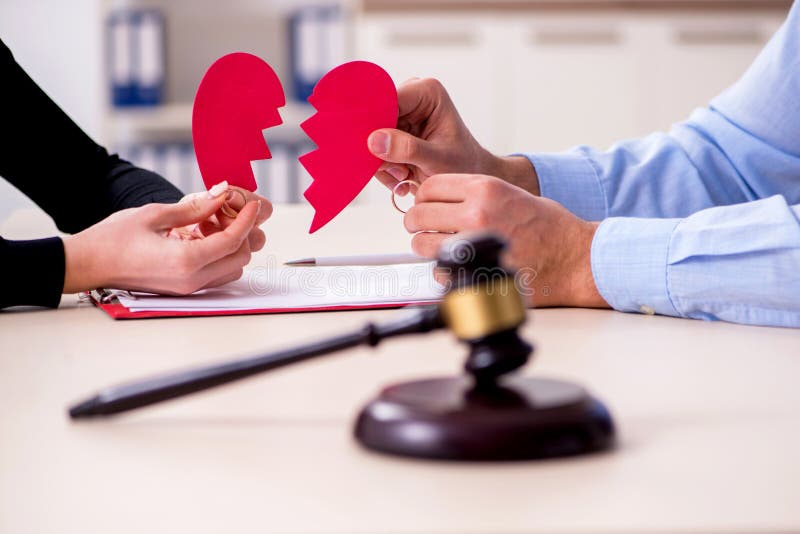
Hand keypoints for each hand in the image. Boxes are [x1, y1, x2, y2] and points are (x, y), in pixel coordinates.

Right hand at [62, 190, 260, 294]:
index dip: (247, 221)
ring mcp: (187, 288)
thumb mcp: (155, 214)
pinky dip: (220, 259)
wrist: (88, 264)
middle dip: (243, 235)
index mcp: (186, 260)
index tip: (252, 206)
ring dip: (233, 249)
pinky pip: (215, 277)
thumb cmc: (114, 238)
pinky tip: (205, 240)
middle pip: (239, 260)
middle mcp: (191, 280)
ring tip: (217, 227)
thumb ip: (194, 208)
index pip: (232, 242)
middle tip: (232, 214)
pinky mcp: (182, 290)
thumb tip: (220, 196)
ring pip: (231, 271)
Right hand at [367, 78, 538, 194]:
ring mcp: (401, 114)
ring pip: (372, 136)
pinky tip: (402, 176)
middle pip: (375, 118)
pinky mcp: (394, 130)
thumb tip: (374, 140)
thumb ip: (408, 149)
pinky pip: (374, 148)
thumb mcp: (438, 159)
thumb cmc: (463, 164)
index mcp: (427, 92)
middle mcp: (411, 97)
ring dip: (383, 162)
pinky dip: (384, 166)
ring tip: (405, 176)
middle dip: (380, 148)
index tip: (371, 147)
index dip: (374, 122)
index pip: (387, 99)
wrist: (467, 175)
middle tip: (399, 172)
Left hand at [404, 174, 606, 307]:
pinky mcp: (475, 272)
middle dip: (418, 224)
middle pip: (418, 215)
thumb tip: (441, 203)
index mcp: (484, 188)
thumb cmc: (550, 228)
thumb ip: (474, 195)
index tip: (426, 207)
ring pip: (422, 245)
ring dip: (427, 248)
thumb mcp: (511, 194)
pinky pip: (439, 271)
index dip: (423, 199)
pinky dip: (444, 271)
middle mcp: (475, 212)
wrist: (575, 258)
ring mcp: (473, 244)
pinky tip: (460, 266)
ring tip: (441, 249)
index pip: (429, 187)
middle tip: (426, 230)